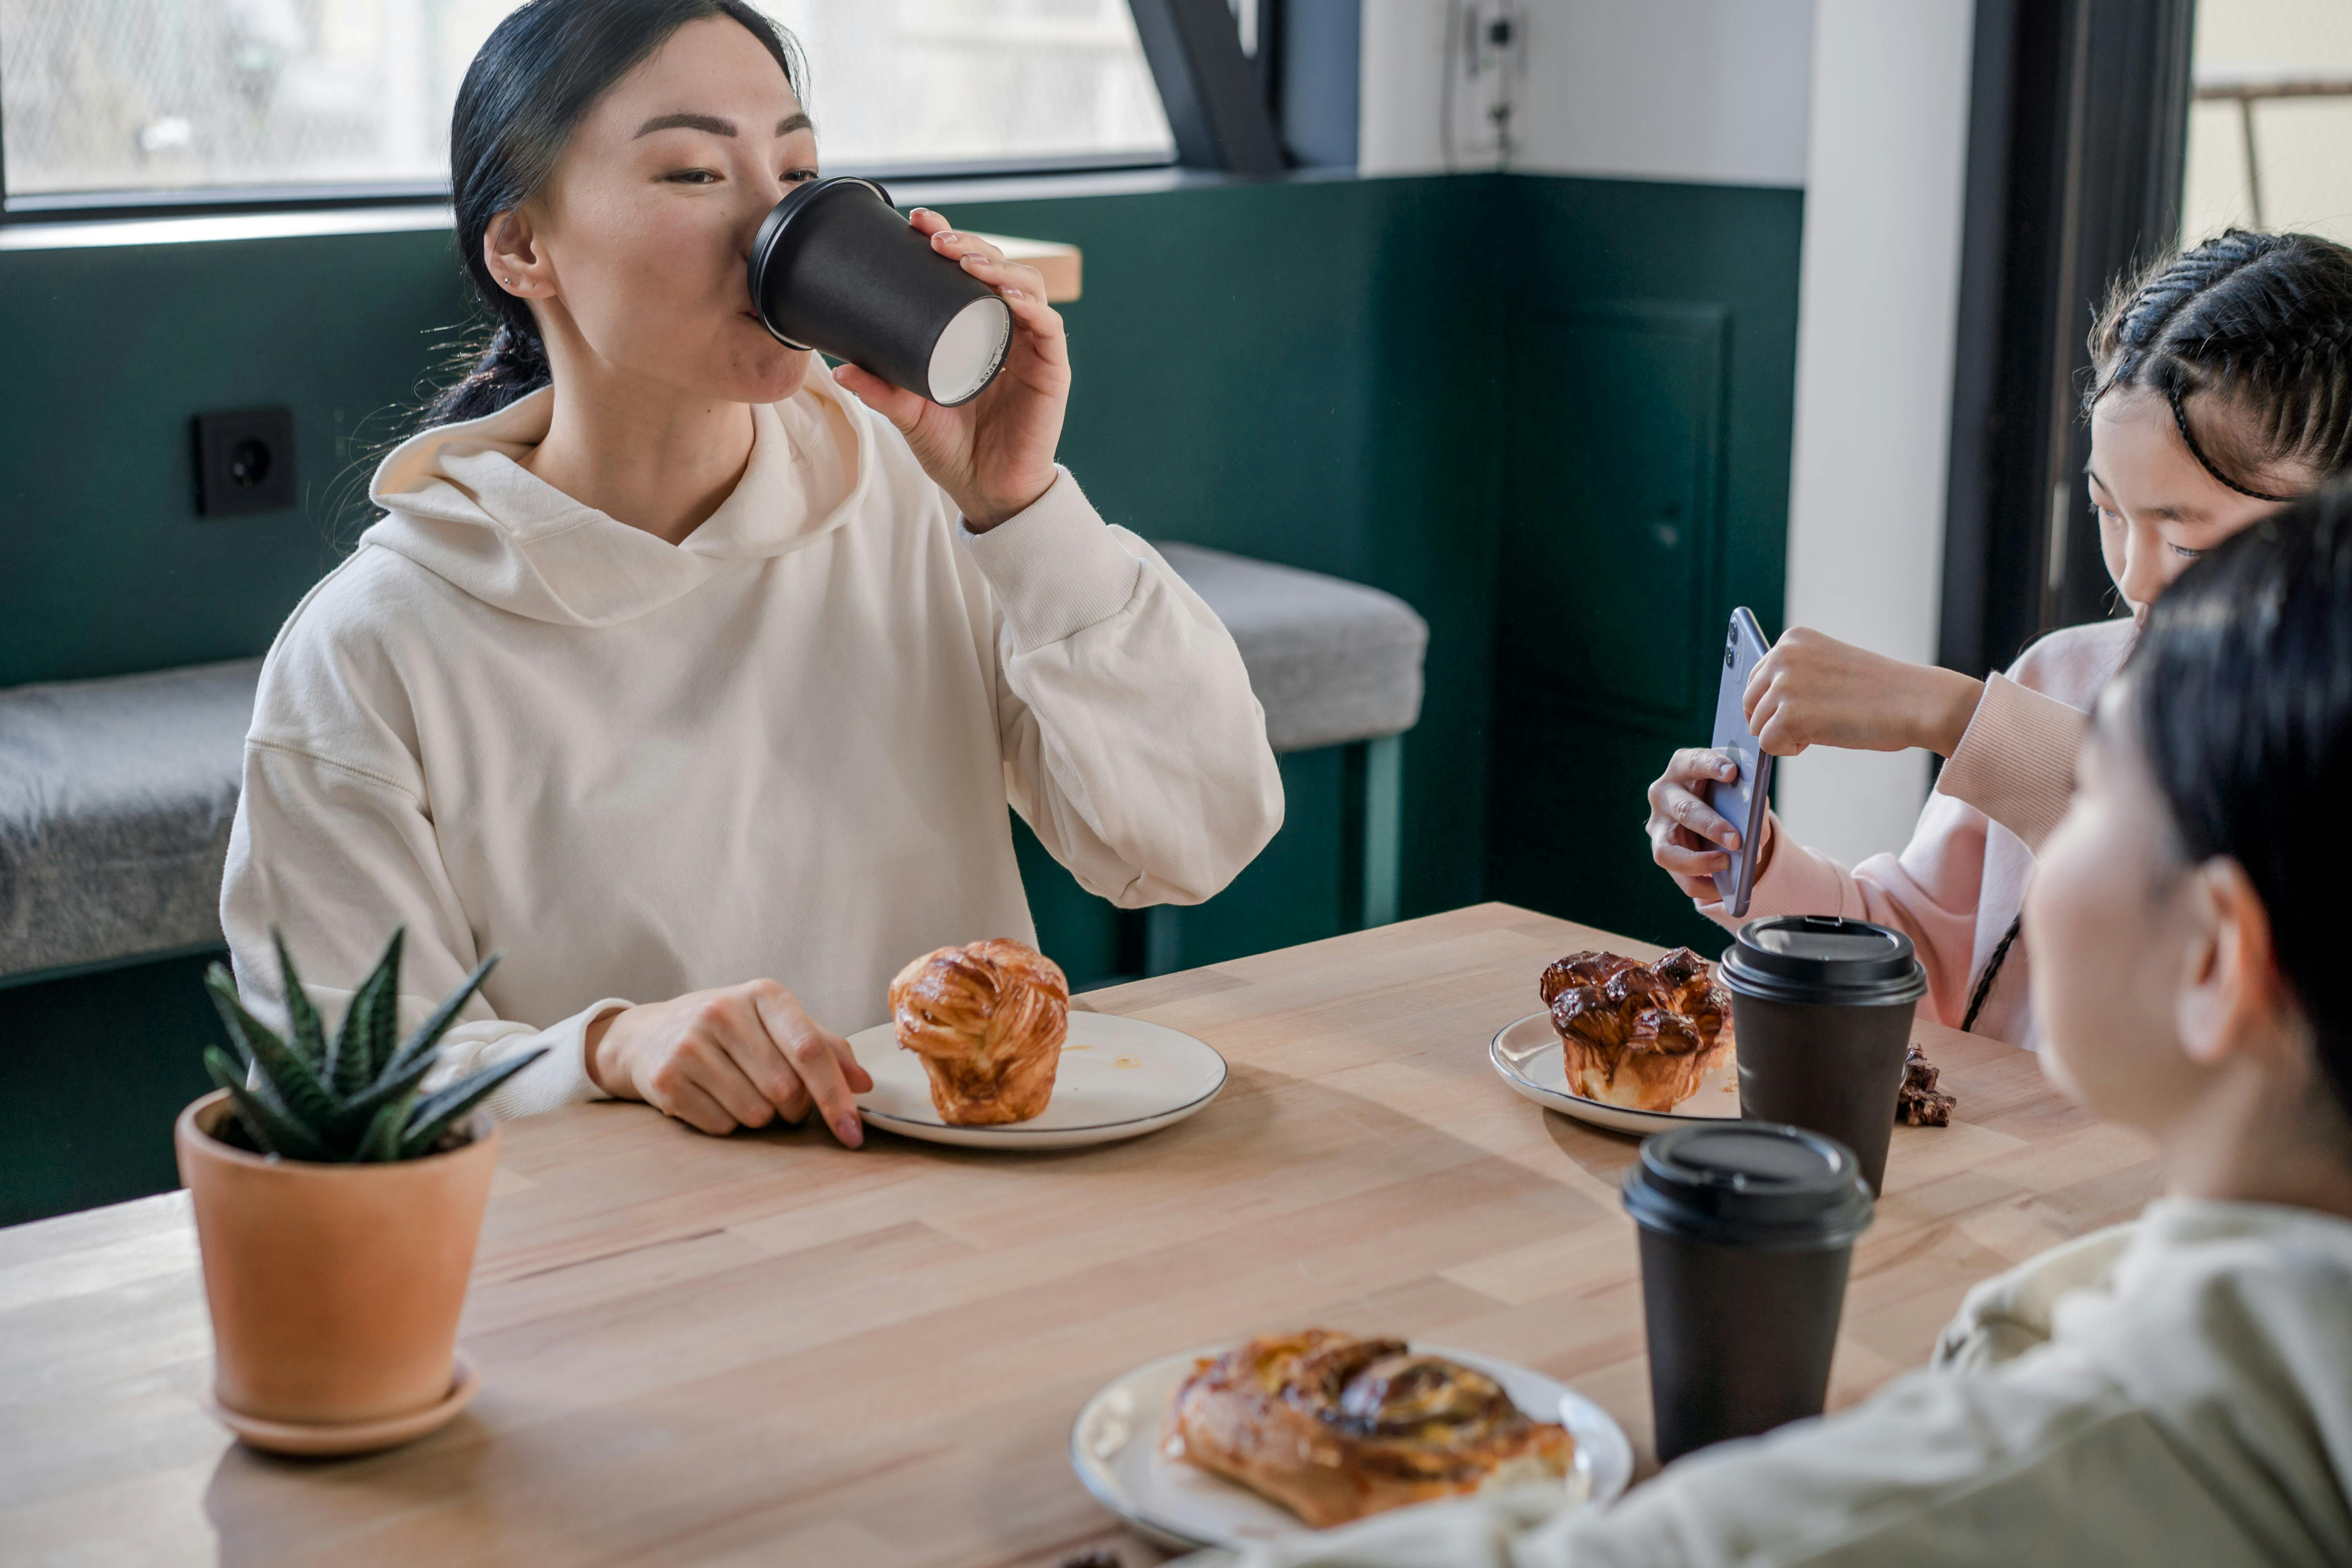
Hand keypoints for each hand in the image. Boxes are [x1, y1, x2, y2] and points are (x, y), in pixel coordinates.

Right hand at [584, 980, 873, 1143]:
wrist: (648, 1035)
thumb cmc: (728, 1032)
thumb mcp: (775, 1024)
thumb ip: (823, 1048)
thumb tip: (864, 1083)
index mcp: (764, 994)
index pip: (811, 1050)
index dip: (835, 1096)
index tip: (852, 1134)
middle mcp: (724, 1012)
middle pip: (786, 1089)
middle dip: (794, 1108)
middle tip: (781, 1099)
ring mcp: (690, 1045)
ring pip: (755, 1114)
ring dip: (760, 1118)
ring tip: (741, 1092)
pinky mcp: (666, 1079)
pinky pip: (721, 1126)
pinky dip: (727, 1124)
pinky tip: (713, 1099)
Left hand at [831, 210, 1068, 529]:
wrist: (986, 491)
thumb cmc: (952, 449)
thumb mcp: (908, 414)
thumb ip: (880, 390)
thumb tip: (838, 369)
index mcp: (974, 327)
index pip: (965, 271)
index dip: (947, 239)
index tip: (916, 221)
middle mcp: (1005, 328)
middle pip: (996, 266)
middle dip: (968, 243)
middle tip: (934, 238)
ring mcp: (1031, 346)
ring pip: (1026, 285)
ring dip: (998, 265)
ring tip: (965, 261)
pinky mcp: (1051, 370)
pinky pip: (1048, 326)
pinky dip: (1031, 303)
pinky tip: (1008, 293)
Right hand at [1647, 748, 1749, 899]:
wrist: (1714, 810)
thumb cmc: (1727, 795)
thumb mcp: (1740, 792)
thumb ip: (1748, 805)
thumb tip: (1756, 838)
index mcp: (1683, 766)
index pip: (1694, 762)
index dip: (1712, 766)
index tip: (1732, 773)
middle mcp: (1664, 793)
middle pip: (1684, 810)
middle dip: (1711, 826)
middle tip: (1736, 841)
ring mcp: (1657, 825)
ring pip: (1667, 850)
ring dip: (1697, 861)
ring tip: (1725, 866)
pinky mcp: (1662, 851)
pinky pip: (1678, 877)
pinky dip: (1702, 886)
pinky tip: (1723, 889)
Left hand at [1742, 627, 1984, 757]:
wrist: (1915, 702)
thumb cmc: (1879, 691)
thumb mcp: (1827, 667)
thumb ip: (1794, 675)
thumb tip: (1758, 706)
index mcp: (1792, 639)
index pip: (1756, 677)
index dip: (1774, 702)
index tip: (1803, 707)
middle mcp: (1782, 656)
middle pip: (1750, 703)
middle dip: (1774, 720)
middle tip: (1813, 722)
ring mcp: (1784, 684)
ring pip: (1757, 726)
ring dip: (1786, 735)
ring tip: (1824, 726)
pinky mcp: (1789, 715)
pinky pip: (1767, 745)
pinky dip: (1790, 750)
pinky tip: (1819, 738)